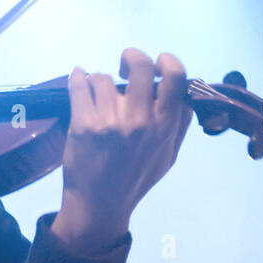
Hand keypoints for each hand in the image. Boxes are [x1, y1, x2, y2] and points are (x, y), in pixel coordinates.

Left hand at [52, 48, 193, 251]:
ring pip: (104, 77)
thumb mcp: (168, 155)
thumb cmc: (135, 179)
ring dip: (100, 81)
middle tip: (123, 67)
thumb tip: (184, 94)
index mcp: (165, 125)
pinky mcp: (84, 124)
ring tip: (97, 94)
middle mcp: (140, 120)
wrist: (99, 205)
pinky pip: (80, 85)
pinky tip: (78, 77)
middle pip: (141, 65)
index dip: (167, 61)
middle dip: (131, 58)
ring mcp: (111, 121)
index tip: (156, 64)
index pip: (176, 76)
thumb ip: (178, 124)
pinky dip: (77, 77)